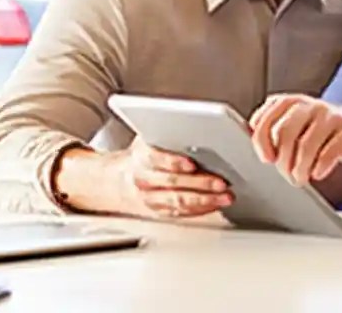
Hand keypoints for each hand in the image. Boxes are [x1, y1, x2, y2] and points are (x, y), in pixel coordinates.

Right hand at [103, 136, 232, 218]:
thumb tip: (197, 127)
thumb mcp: (149, 139)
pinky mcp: (159, 212)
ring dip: (205, 200)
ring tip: (225, 197)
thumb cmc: (141, 156)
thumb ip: (168, 135)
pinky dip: (201, 209)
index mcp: (141, 157)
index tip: (191, 164)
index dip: (173, 161)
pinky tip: (216, 204)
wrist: (116, 181)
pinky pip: (181, 214)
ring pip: (178, 202)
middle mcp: (144, 180)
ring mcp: (151, 199)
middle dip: (199, 183)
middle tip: (221, 182)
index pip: (155, 158)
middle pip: (172, 183)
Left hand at [249, 94, 341, 185]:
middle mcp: (311, 106)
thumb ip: (277, 132)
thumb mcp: (300, 125)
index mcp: (293, 102)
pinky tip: (318, 173)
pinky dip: (319, 168)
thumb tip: (260, 152)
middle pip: (285, 133)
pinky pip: (329, 153)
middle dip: (282, 160)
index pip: (267, 117)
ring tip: (300, 179)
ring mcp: (332, 117)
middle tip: (286, 175)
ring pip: (307, 146)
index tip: (266, 159)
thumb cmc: (325, 132)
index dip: (261, 141)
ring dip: (300, 169)